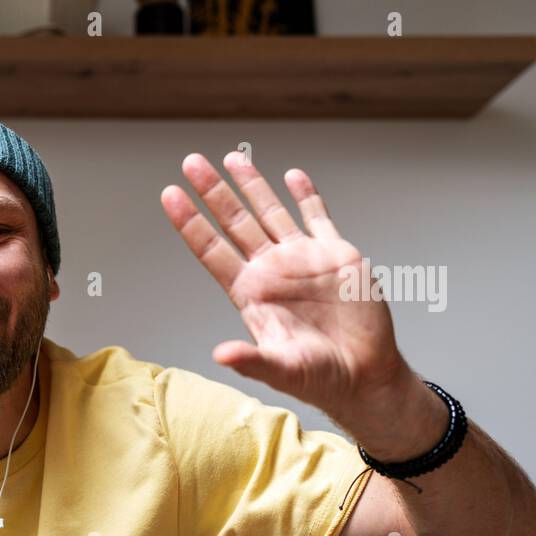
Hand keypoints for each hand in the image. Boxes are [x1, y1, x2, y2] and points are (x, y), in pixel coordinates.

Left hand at [160, 152, 407, 418]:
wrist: (365, 375)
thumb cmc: (319, 378)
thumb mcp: (282, 370)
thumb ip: (252, 360)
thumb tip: (221, 356)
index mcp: (251, 293)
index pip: (211, 250)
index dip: (190, 223)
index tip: (170, 194)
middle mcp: (271, 271)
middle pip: (234, 223)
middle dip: (213, 191)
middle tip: (191, 162)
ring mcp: (302, 260)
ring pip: (270, 213)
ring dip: (251, 185)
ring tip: (231, 157)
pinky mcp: (336, 256)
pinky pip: (317, 218)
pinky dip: (305, 196)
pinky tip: (291, 175)